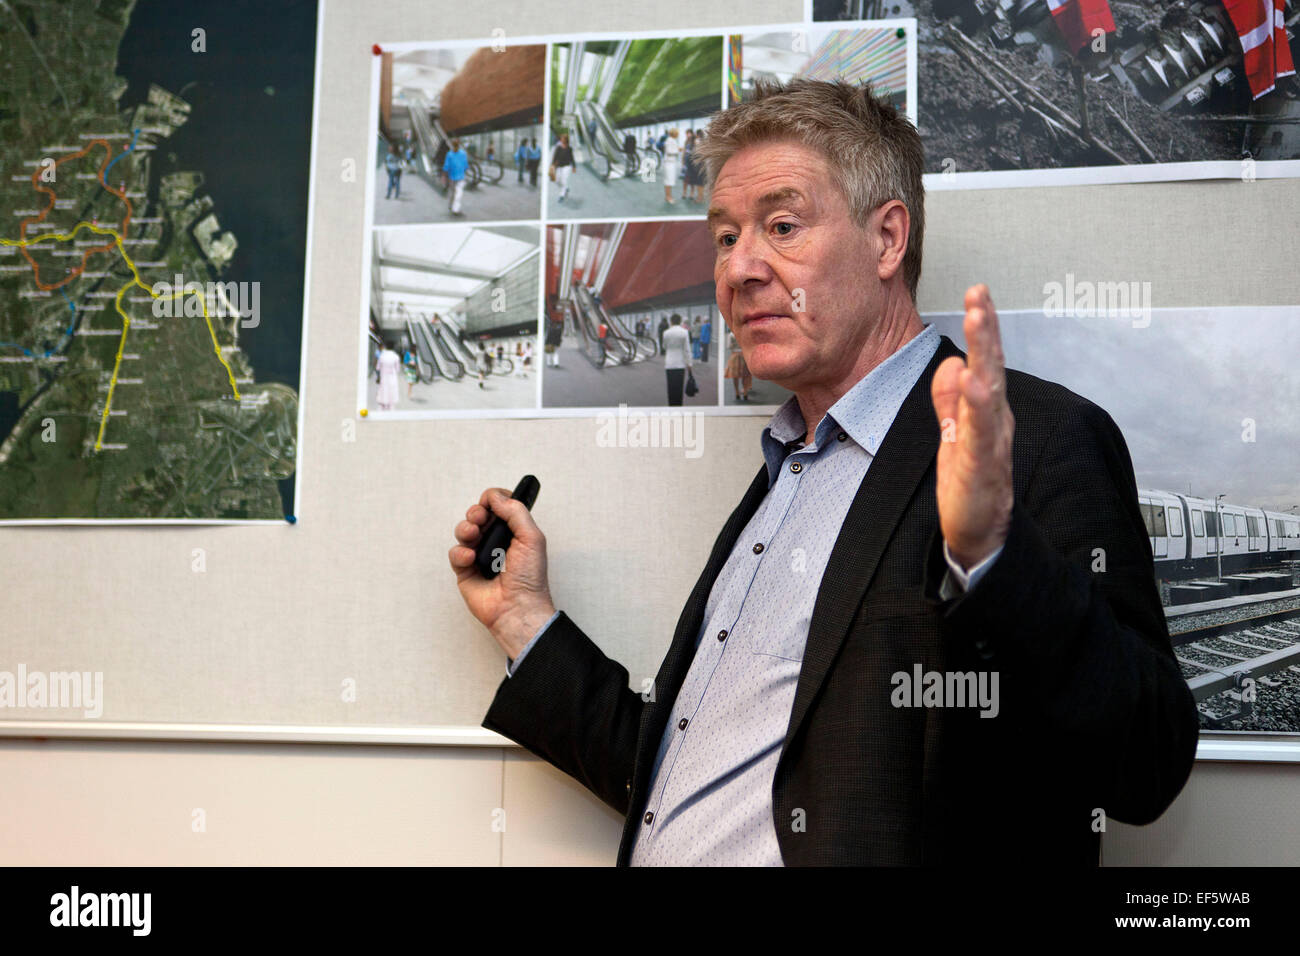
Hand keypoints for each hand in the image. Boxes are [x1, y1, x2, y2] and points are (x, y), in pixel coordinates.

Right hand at [449, 488, 555, 658]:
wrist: (518, 608)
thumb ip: (515, 512)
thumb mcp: (531, 538)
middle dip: (476, 512)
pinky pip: (455, 553)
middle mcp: (496, 543)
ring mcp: (480, 556)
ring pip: (464, 531)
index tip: (492, 501)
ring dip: (466, 527)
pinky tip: (470, 557)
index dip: (494, 500)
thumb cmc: (530, 578)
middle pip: (478, 515)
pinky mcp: (465, 571)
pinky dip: (460, 552)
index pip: (499, 507)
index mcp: (514, 533)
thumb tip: (495, 496)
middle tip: (480, 517)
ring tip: (473, 533)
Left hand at [930, 285, 1014, 568]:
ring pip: (990, 390)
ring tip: (979, 321)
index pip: (985, 360)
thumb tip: (950, 365)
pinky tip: (974, 384)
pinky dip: (979, 407)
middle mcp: (994, 421)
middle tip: (980, 294)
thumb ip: (951, 401)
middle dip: (986, 328)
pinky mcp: (981, 467)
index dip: (982, 326)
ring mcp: (990, 442)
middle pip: (992, 366)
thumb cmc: (971, 486)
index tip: (977, 293)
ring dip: (985, 354)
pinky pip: (981, 433)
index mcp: (987, 411)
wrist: (982, 537)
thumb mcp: (955, 434)